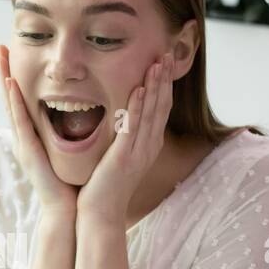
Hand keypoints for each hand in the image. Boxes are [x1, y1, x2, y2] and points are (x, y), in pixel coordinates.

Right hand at [0, 44, 77, 216]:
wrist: (68, 209)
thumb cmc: (71, 182)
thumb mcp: (67, 150)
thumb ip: (68, 132)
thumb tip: (82, 112)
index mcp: (32, 136)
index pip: (21, 101)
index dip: (14, 78)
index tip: (11, 55)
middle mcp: (23, 137)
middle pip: (10, 99)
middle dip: (3, 72)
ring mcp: (23, 143)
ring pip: (11, 105)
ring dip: (4, 79)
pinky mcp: (28, 150)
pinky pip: (20, 121)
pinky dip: (14, 102)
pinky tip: (11, 84)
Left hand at [76, 50, 172, 225]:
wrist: (99, 215)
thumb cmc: (104, 186)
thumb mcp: (119, 157)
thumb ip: (124, 137)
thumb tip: (122, 117)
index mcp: (148, 145)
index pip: (161, 108)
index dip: (164, 84)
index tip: (165, 62)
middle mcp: (149, 146)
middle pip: (162, 106)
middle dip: (165, 78)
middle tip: (168, 53)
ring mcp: (138, 152)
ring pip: (152, 113)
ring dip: (155, 86)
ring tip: (158, 62)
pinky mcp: (124, 158)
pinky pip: (133, 128)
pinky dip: (137, 108)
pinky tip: (139, 90)